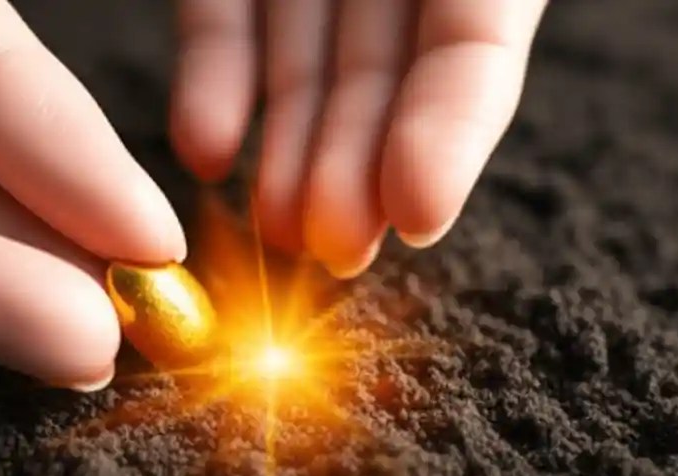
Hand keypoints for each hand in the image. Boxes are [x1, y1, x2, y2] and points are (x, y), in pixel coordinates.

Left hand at [170, 0, 547, 276]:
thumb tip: (437, 172)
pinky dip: (212, 83)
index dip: (447, 134)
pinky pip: (219, 15)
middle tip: (332, 250)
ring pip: (300, 62)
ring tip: (273, 226)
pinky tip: (206, 154)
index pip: (472, 50)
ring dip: (286, 149)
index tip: (419, 216)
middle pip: (377, 76)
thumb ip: (471, 13)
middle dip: (353, 167)